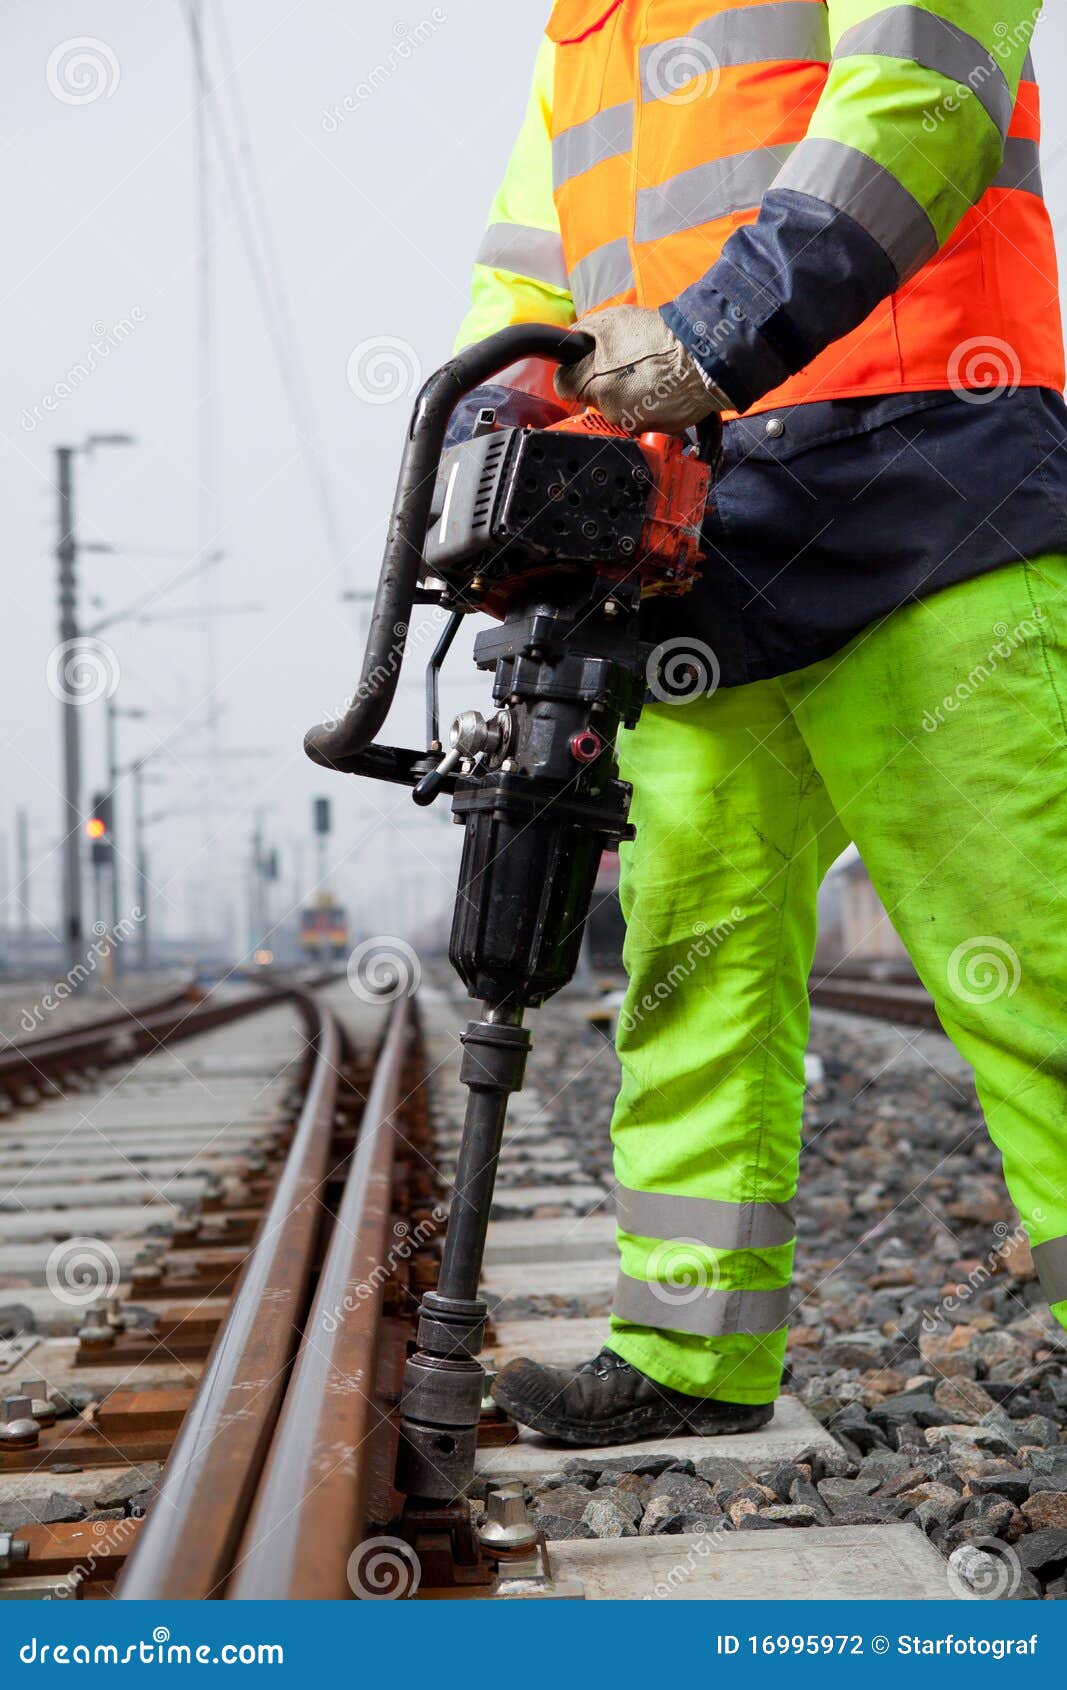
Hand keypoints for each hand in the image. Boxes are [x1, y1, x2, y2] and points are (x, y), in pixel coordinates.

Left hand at [554, 305, 727, 432]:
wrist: (701, 359)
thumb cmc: (657, 339)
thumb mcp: (611, 321)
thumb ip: (582, 332)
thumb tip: (570, 342)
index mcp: (593, 385)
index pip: (563, 386)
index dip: (571, 373)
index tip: (581, 366)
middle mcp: (608, 410)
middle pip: (592, 398)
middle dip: (602, 382)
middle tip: (622, 363)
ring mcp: (632, 423)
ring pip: (617, 408)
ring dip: (625, 393)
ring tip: (646, 372)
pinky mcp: (654, 429)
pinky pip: (641, 416)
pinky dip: (646, 403)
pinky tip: (659, 386)